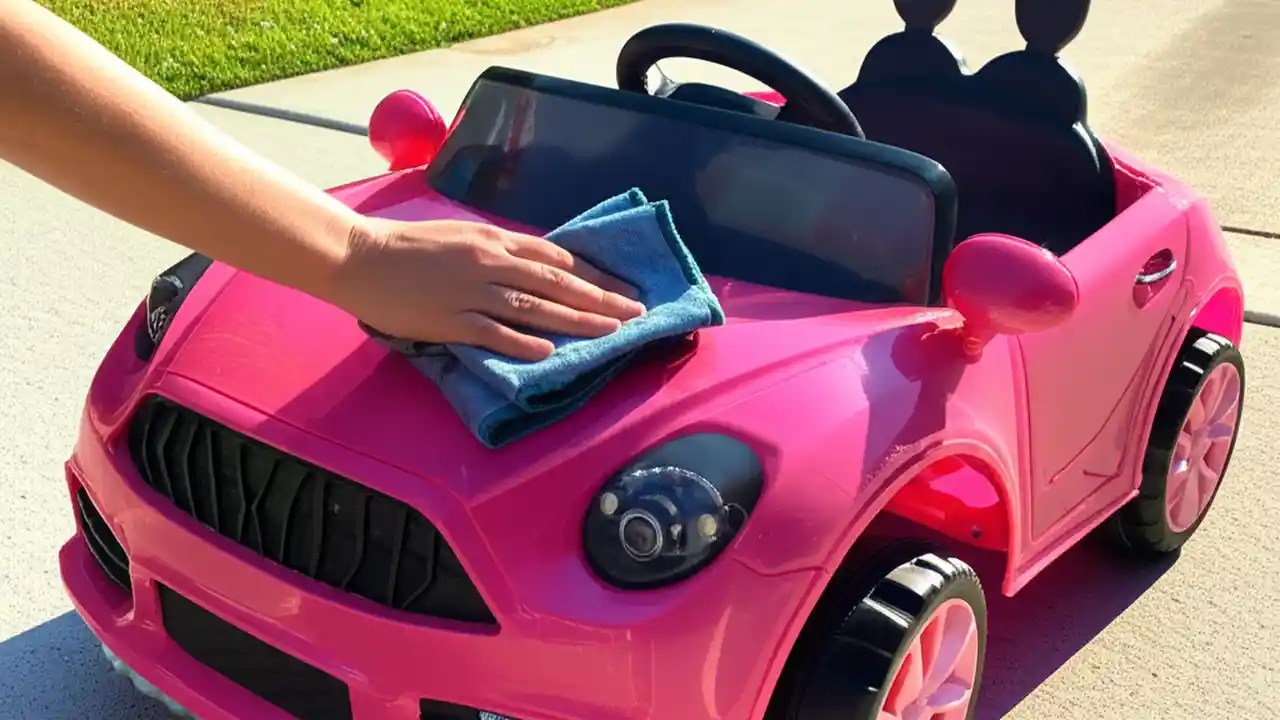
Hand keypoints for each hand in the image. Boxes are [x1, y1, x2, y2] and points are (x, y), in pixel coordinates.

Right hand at [332, 217, 644, 360]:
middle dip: (602, 298)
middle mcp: (491, 262)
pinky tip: (550, 351)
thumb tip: (536, 267)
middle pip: (557, 282)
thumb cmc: (410, 246)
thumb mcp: (463, 236)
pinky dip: (524, 341)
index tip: (624, 286)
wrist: (362, 257)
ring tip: (611, 332)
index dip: (595, 273)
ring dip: (577, 320)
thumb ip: (500, 251)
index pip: (557, 257)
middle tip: (636, 313)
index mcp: (495, 239)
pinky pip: (494, 332)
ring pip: (536, 307)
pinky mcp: (451, 319)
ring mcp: (472, 292)